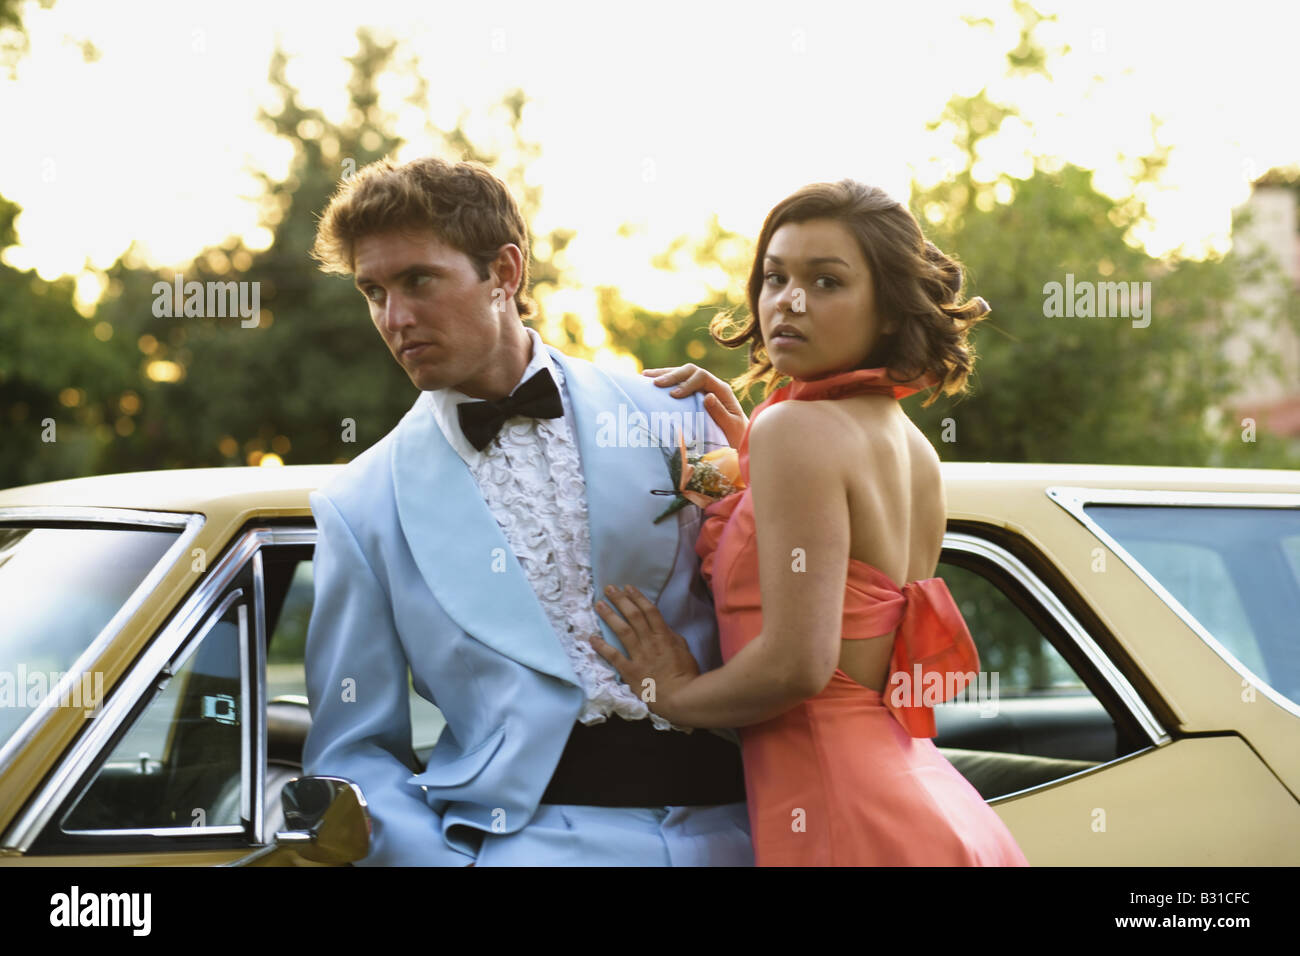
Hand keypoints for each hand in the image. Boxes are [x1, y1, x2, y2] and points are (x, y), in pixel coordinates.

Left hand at [590, 585, 699, 722]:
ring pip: (622, 631)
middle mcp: (650, 642)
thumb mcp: (684, 651)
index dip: (638, 597)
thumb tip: (663, 628)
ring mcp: (639, 656)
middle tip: (609, 589)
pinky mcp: (630, 671)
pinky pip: (614, 656)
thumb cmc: (686, 675)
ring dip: (610, 616)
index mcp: (664, 636)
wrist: (680, 698)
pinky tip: (592, 638)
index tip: (628, 587)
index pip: (649, 611)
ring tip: (599, 605)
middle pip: (633, 616)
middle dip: (621, 600)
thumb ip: (672, 638)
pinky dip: (602, 647)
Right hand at [644, 363, 747, 448]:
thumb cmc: (736, 435)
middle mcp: (711, 384)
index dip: (686, 383)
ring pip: (681, 373)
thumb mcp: (731, 427)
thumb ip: (721, 412)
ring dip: (663, 373)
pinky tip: (648, 383)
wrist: (738, 438)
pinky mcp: (693, 394)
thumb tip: (707, 396)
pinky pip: (678, 382)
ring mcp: (701, 388)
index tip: (673, 395)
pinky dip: (664, 381)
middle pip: (689, 370)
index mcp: (721, 389)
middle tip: (655, 384)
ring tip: (644, 376)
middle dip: (672, 375)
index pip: (702, 376)